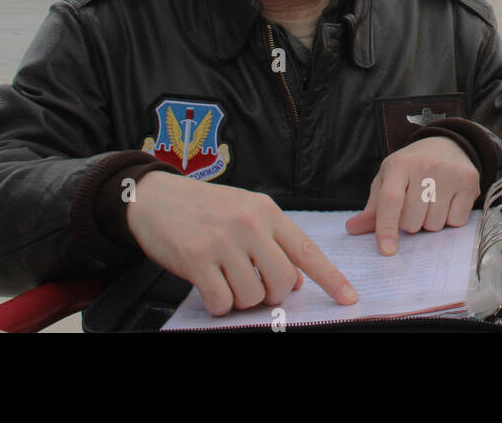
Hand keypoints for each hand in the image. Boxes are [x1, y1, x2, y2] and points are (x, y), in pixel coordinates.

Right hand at [126, 171, 357, 315]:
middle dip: (272, 295)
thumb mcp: (243, 211)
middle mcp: (249, 225)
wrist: (152, 196)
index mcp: (266, 212)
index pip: (306, 251)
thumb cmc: (201, 208)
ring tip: (226, 282)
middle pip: (282, 281)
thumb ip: (271, 241)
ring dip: (241, 301)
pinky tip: (209, 289)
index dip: (330, 278)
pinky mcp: (196, 259)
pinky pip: (221, 301)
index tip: (349, 298)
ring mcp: (222, 242)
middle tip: (255, 288)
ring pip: (252, 296)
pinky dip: (218, 305)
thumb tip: (295, 281)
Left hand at [345, 136, 479, 254]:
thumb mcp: (388, 180)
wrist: (446, 145)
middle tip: (414, 206)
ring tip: (432, 202)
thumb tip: (352, 229)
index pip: (390, 200)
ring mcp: (449, 173)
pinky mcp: (469, 181)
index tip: (387, 250)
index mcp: (398, 165)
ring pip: (434, 225)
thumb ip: (373, 207)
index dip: (386, 227)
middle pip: (412, 221)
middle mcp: (425, 167)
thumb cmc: (411, 168)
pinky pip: (456, 222)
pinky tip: (448, 202)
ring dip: (430, 222)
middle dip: (410, 223)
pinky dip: (450, 219)